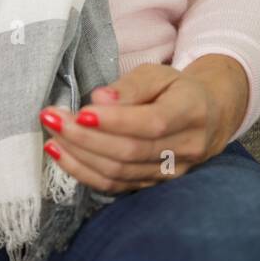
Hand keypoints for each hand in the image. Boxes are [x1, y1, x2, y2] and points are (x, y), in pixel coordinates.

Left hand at [38, 56, 249, 193]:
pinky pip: (116, 185)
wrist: (208, 116)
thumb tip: (99, 99)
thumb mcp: (158, 74)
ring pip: (120, 172)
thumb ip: (131, 86)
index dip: (115, 122)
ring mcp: (170, 173)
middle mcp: (184, 148)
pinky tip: (61, 155)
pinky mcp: (153, 185)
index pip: (152, 123)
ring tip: (51, 136)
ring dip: (78, 156)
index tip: (80, 113)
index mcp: (190, 112)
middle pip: (130, 151)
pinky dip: (84, 173)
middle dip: (84, 138)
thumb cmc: (177, 89)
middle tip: (50, 118)